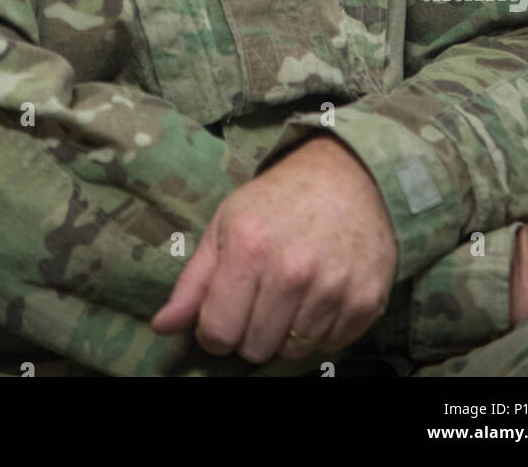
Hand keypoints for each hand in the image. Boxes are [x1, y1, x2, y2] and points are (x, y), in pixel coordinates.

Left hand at [151, 133, 397, 362]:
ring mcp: (333, 288)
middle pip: (255, 347)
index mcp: (249, 248)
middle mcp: (292, 271)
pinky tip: (319, 295)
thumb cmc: (278, 200)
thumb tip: (161, 327)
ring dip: (286, 331)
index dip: (215, 328)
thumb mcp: (226, 225)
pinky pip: (330, 346)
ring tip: (292, 292)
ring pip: (292, 351)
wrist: (347, 175)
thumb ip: (193, 281)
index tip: (225, 310)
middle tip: (261, 297)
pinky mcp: (365, 301)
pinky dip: (320, 330)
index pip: (218, 332)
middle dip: (250, 330)